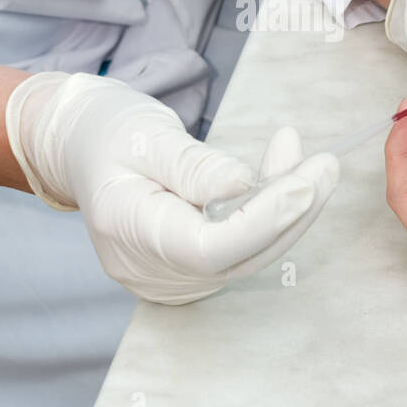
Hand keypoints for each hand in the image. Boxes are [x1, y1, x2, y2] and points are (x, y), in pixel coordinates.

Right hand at [7, 72, 338, 303]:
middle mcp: (148, 268)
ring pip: (245, 254)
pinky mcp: (188, 267)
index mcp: (126, 231)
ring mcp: (168, 275)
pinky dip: (268, 211)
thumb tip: (246, 188)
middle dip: (290, 212)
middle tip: (326, 165)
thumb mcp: (145, 134)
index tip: (302, 183)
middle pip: (236, 255)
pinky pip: (239, 246)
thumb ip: (194, 167)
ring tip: (316, 161)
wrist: (80, 147)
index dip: (260, 221)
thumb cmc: (108, 132)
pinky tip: (286, 168)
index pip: (205, 247)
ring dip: (288, 210)